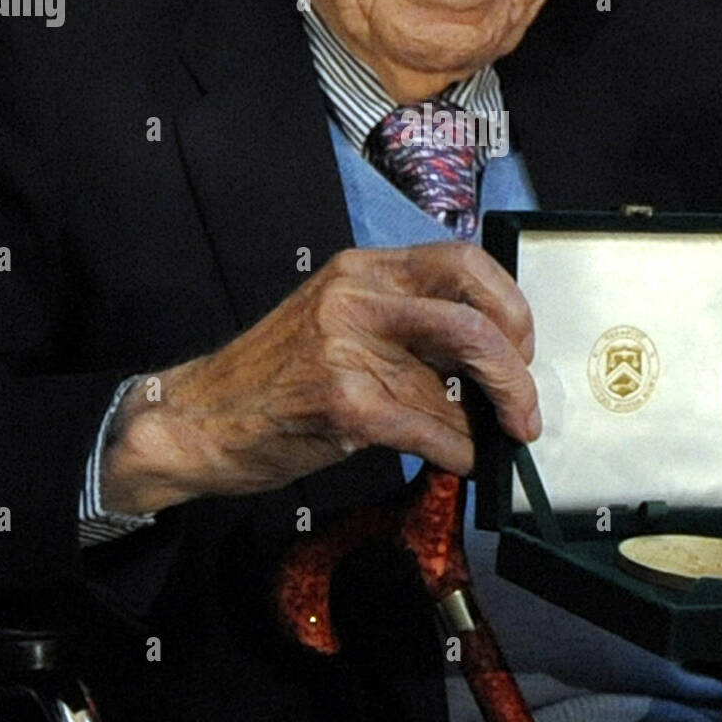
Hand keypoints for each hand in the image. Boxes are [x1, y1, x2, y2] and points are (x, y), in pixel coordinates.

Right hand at [100, 243, 537, 514]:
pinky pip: (432, 429)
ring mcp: (348, 347)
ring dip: (489, 422)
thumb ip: (402, 326)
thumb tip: (482, 362)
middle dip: (516, 371)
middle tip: (524, 409)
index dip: (509, 303)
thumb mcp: (336, 323)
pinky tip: (455, 461)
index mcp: (363, 269)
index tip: (520, 344)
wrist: (197, 419)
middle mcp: (358, 296)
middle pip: (474, 318)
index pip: (463, 259)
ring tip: (491, 441)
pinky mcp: (343, 401)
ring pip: (458, 380)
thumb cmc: (272, 377)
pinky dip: (459, 452)